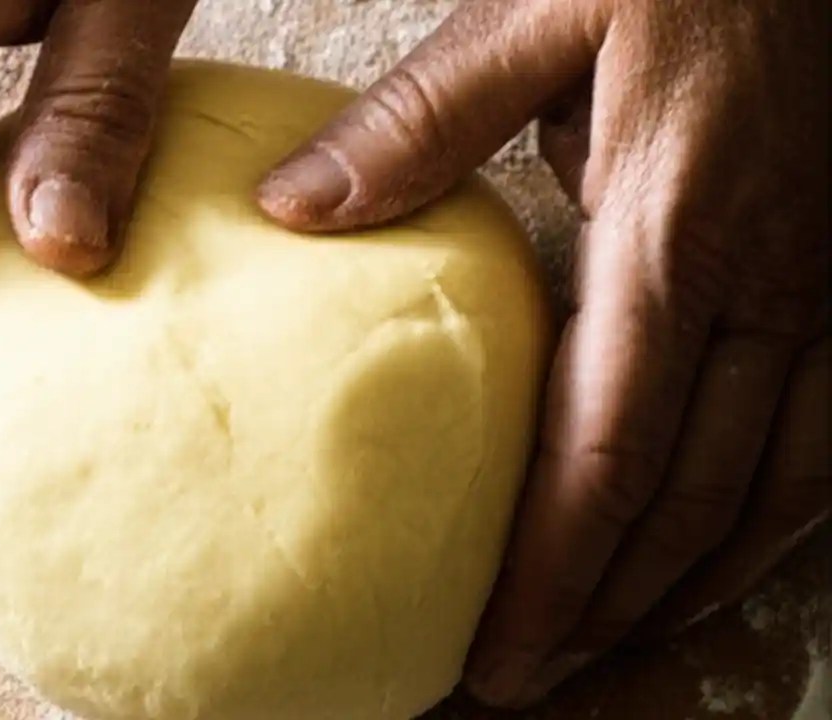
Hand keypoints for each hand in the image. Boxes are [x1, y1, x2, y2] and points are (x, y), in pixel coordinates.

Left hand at [256, 0, 828, 706]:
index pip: (608, 451)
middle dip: (610, 605)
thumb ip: (420, 120)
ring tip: (614, 642)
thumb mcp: (541, 12)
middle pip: (691, 497)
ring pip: (777, 488)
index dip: (554, 571)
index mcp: (675, 234)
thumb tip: (294, 208)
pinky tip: (724, 551)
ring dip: (693, 583)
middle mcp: (767, 284)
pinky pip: (829, 436)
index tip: (496, 653)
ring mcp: (826, 286)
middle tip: (534, 674)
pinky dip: (775, 519)